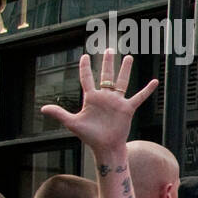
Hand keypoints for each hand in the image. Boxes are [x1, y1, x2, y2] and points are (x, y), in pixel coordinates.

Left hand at [39, 50, 157, 156]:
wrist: (105, 147)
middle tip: (109, 50)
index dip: (85, 67)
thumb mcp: (72, 123)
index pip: (87, 78)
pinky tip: (154, 82)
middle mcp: (104, 97)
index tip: (85, 56)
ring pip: (121, 82)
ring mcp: (117, 102)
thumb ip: (59, 113)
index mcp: (91, 98)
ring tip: (128, 57)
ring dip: (125, 69)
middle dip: (107, 62)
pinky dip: (147, 90)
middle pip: (106, 75)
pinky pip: (139, 97)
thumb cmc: (89, 136)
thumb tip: (42, 108)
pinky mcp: (127, 108)